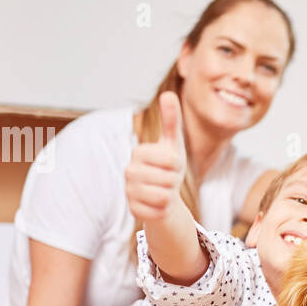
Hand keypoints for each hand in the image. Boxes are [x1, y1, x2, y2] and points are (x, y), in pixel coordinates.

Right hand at [125, 91, 187, 222]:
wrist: (163, 194)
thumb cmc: (169, 166)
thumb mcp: (173, 143)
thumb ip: (171, 119)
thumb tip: (168, 93)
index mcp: (138, 152)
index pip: (171, 160)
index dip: (177, 165)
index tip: (170, 165)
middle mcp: (129, 171)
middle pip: (169, 180)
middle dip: (174, 181)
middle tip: (167, 179)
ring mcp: (129, 191)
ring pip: (164, 197)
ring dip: (170, 195)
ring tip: (163, 190)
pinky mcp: (133, 210)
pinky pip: (159, 212)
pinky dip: (164, 210)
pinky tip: (158, 204)